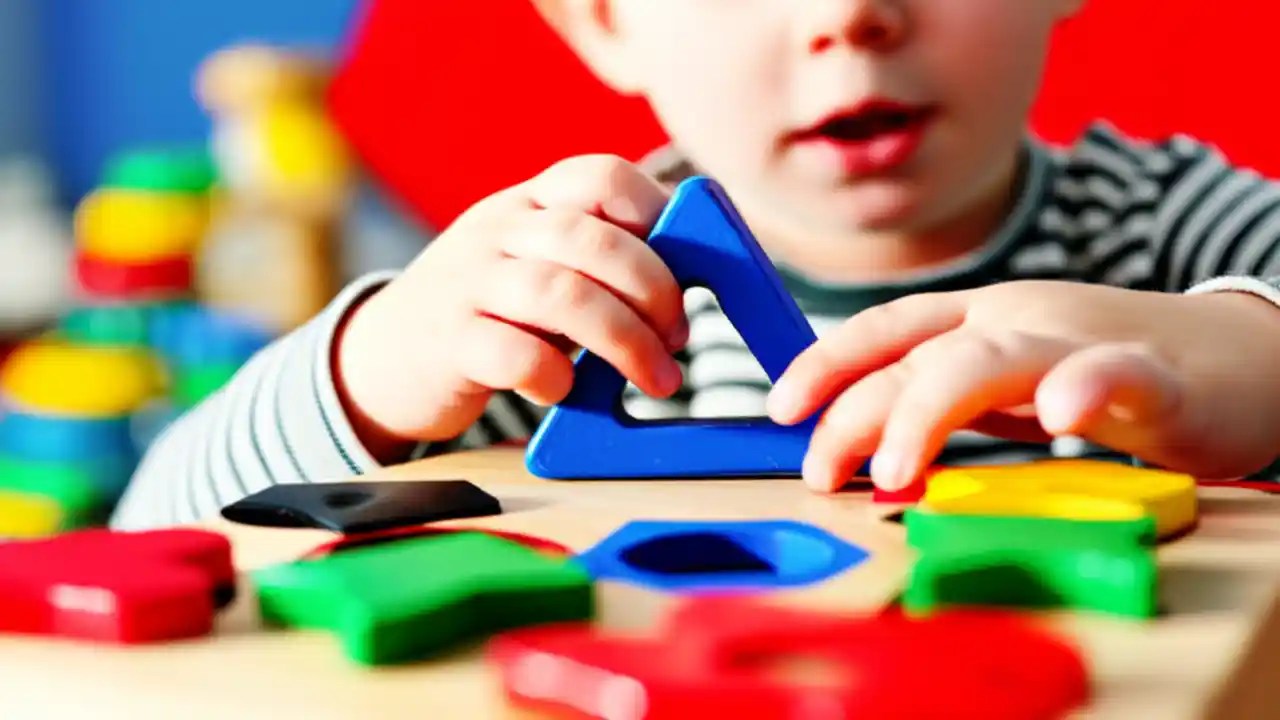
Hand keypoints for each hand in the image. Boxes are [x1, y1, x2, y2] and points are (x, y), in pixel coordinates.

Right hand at [335, 156, 687, 452]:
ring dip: (624, 340)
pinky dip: (554, 375)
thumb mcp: (533, 265)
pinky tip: (566, 390)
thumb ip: (596, 263)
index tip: (691, 264)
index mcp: (528, 205)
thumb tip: (692, 281)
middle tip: (678, 336)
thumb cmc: (487, 312)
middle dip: (654, 290)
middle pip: (591, 240)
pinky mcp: (449, 343)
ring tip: (657, 379)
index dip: (657, 212)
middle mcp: (497, 231)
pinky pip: (513, 352)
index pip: (600, 176)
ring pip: (560, 294)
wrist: (381, 358)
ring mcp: (468, 284)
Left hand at [767, 280, 1279, 490]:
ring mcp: (1086, 341)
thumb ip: (948, 397)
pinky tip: (1056, 418)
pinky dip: (1084, 389)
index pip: (889, 329)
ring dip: (930, 411)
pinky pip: (1118, 375)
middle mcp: (1022, 321)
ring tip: (896, 469)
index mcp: (985, 320)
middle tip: (821, 471)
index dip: (827, 362)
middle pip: (922, 355)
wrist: (1250, 355)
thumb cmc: (1115, 373)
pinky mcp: (1160, 376)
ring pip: (993, 359)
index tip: (780, 409)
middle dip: (858, 411)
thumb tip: (862, 439)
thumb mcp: (1013, 379)